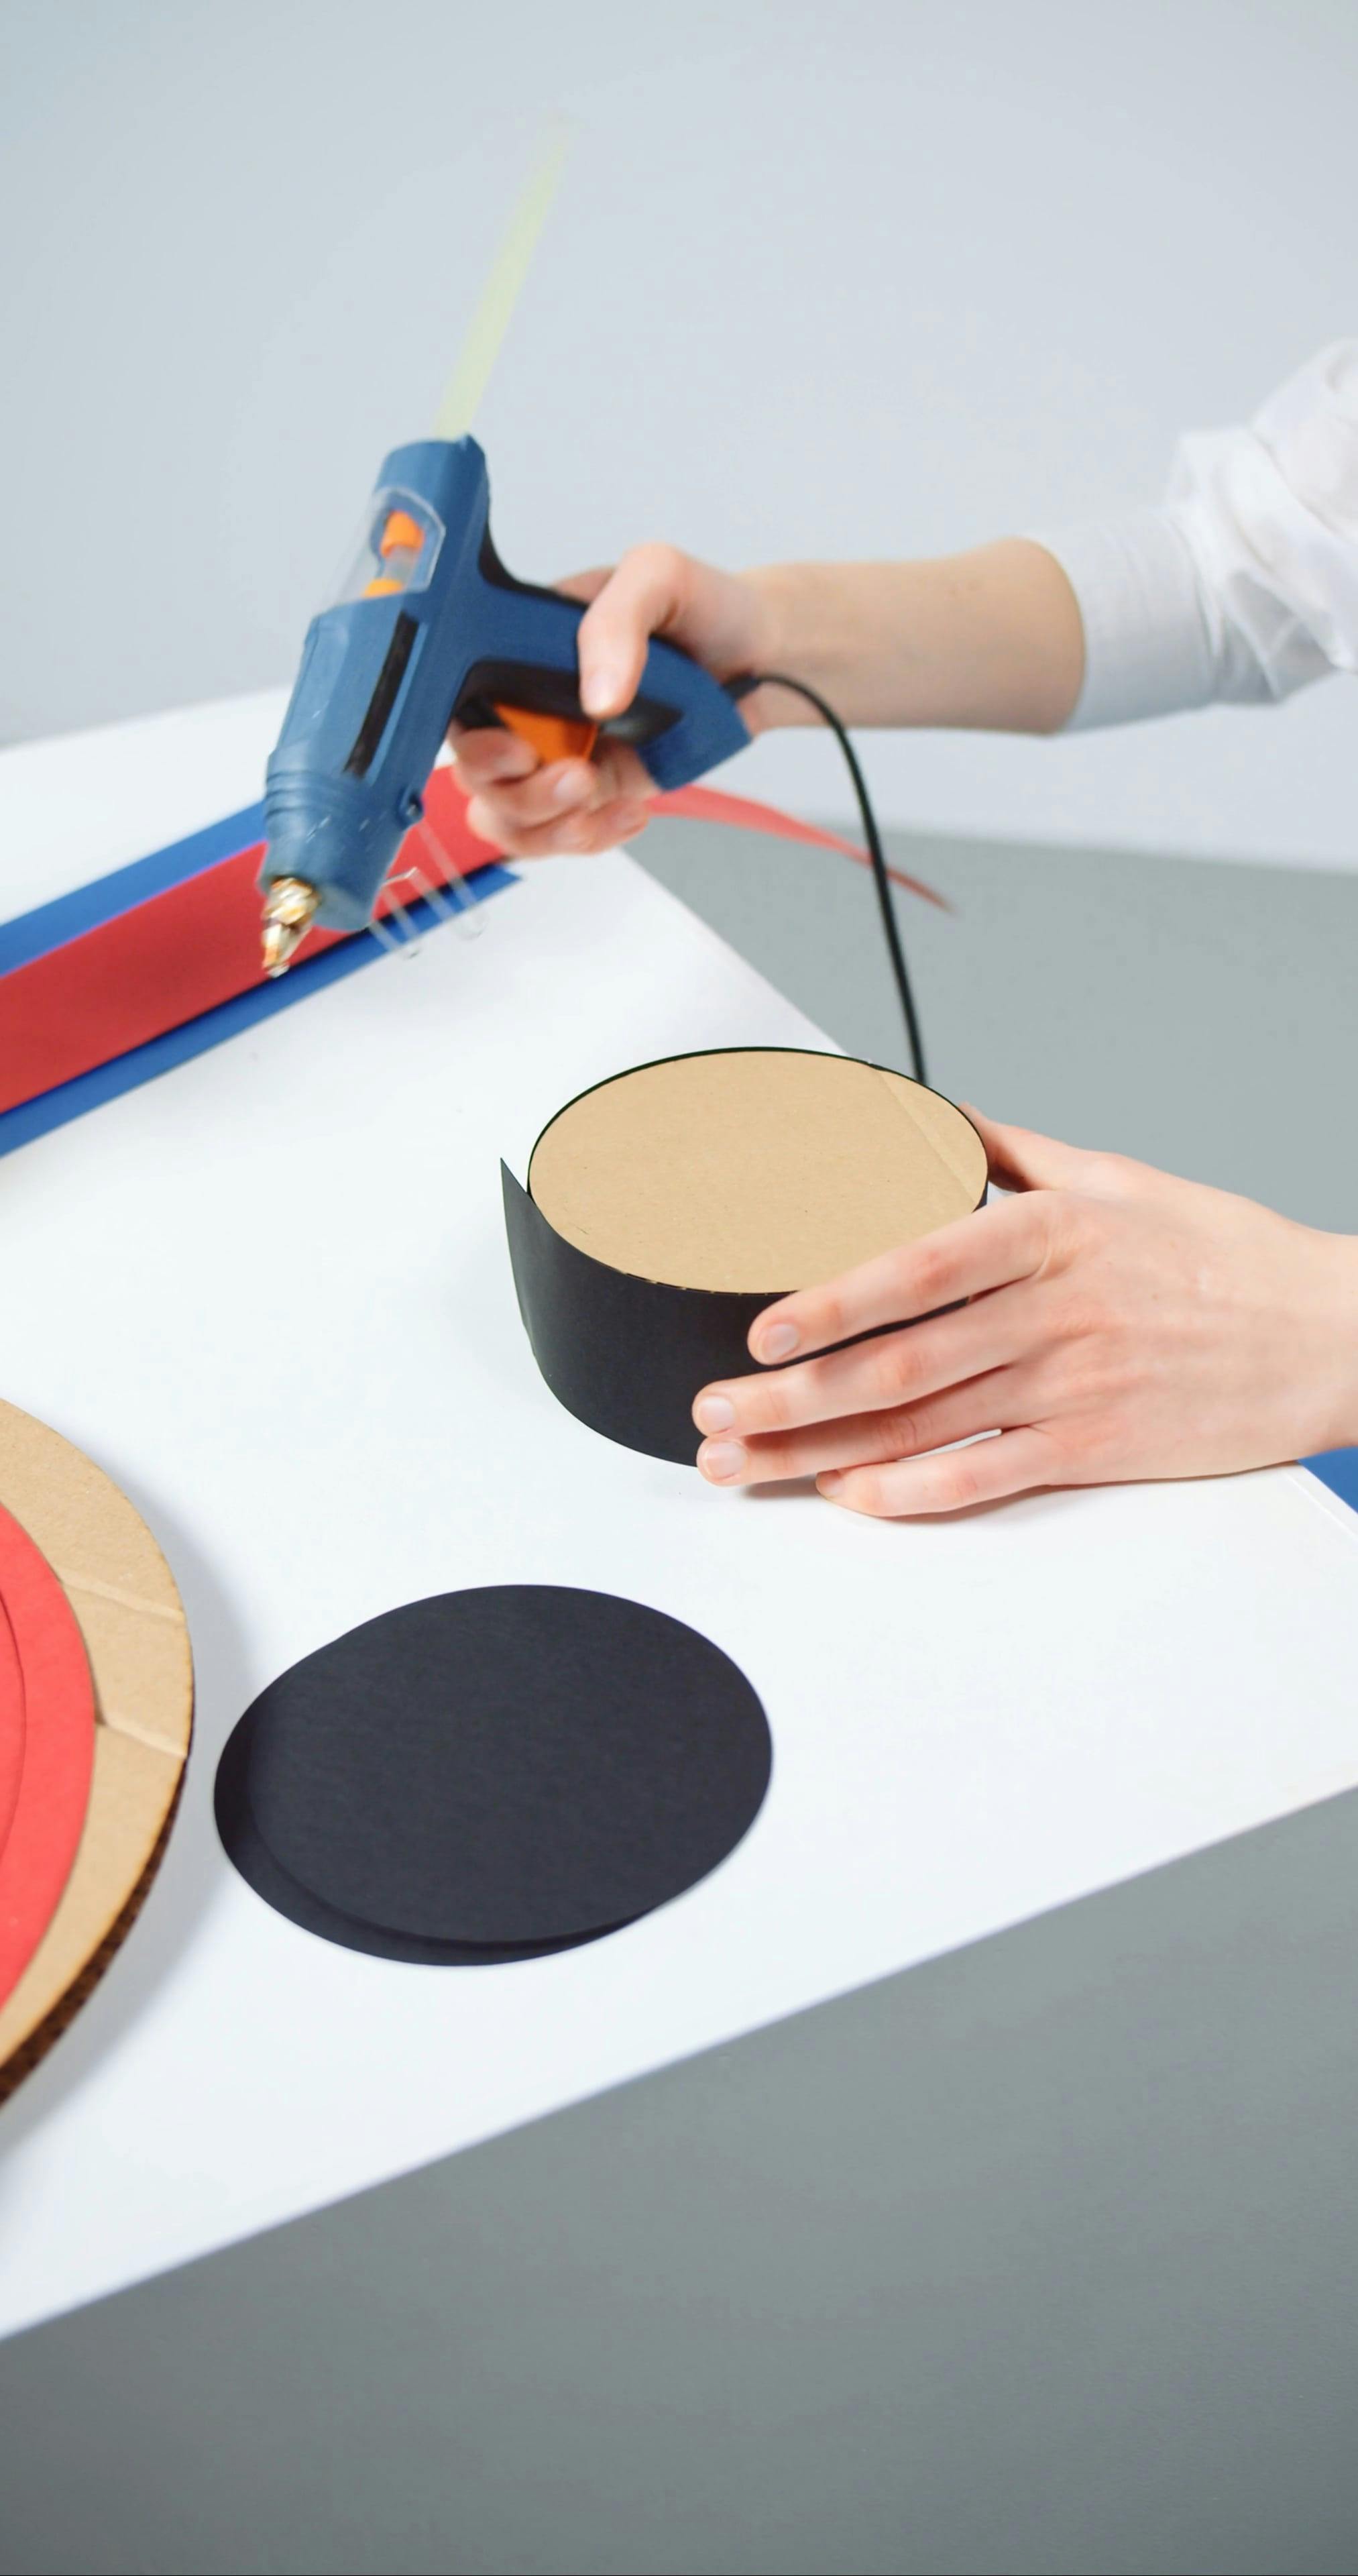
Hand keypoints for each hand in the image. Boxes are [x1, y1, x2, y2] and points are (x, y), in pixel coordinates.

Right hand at [450, 547, 777, 858]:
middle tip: (577, 779)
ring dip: (547, 828)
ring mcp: (560, 753)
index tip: (518, 750)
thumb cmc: (706, 604)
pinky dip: (589, 838)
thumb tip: (596, 698)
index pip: (461, 702)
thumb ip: (617, 624)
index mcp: (520, 647)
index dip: (473, 739)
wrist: (765, 654)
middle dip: (518, 794)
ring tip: (603, 804)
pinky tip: (630, 814)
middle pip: (477, 774)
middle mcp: (529, 704)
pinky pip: (562, 835)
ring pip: (509, 818)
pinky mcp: (596, 791)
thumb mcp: (658, 577)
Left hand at [692, 1112, 1357, 1515]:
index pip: (914, 1267)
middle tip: (710, 1410)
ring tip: (743, 1463)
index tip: (757, 1326)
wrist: (1332, 1331)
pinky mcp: (1097, 1453)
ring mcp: (1073, 1389)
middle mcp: (1053, 1312)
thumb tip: (918, 1107)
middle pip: (895, 1363)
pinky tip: (846, 1496)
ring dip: (817, 1453)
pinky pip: (983, 1480)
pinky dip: (907, 1494)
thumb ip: (1007, 1147)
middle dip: (787, 1396)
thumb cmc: (1220, 1251)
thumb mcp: (1113, 1175)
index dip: (828, 1301)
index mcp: (1049, 1232)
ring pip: (920, 1429)